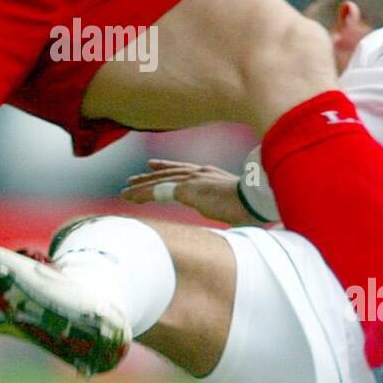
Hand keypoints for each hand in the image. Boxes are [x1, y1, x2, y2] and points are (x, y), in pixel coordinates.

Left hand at [121, 159, 253, 224]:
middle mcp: (199, 172)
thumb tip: (226, 216)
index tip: (152, 165)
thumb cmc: (254, 206)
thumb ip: (225, 207)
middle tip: (132, 179)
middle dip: (148, 176)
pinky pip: (157, 191)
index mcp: (211, 174)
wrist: (257, 199)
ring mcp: (192, 179)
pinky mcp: (186, 189)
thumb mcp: (236, 204)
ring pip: (159, 181)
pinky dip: (141, 194)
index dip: (166, 167)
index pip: (183, 169)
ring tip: (125, 191)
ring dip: (140, 187)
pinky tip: (130, 198)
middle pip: (167, 172)